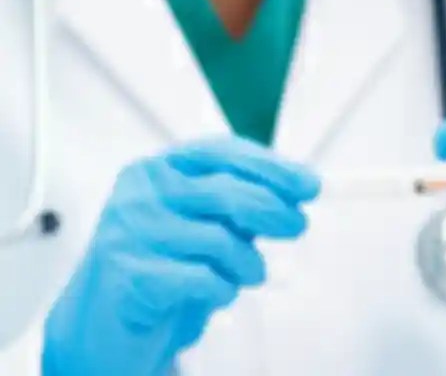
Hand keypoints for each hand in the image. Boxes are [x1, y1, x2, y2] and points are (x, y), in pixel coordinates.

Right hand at [42, 136, 319, 375]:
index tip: (310, 186)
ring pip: (219, 240)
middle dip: (275, 211)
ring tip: (248, 274)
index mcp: (159, 168)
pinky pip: (202, 279)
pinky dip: (223, 290)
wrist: (105, 321)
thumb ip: (240, 200)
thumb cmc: (164, 263)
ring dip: (249, 263)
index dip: (272, 167)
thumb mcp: (202, 220)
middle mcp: (141, 193)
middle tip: (298, 226)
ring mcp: (130, 232)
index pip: (223, 152)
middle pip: (227, 192)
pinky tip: (218, 294)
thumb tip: (302, 186)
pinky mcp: (129, 274)